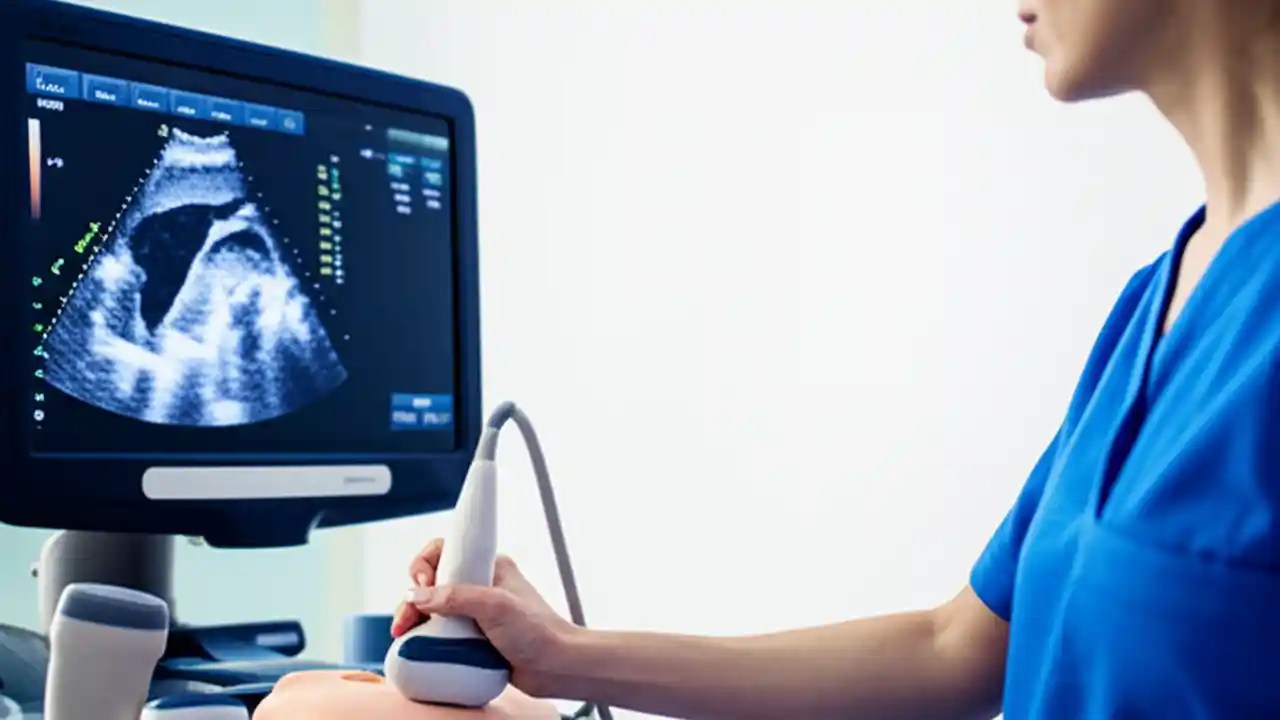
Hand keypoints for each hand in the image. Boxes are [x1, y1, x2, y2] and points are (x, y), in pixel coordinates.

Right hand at [391, 538, 580, 696]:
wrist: (555, 666)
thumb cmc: (537, 630)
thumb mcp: (495, 606)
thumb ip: (455, 597)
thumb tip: (416, 595)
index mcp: (488, 566)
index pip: (445, 551)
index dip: (426, 564)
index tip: (422, 584)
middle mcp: (479, 585)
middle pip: (433, 581)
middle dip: (414, 597)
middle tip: (405, 618)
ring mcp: (475, 611)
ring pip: (434, 608)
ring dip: (415, 618)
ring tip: (404, 633)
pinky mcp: (472, 636)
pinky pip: (441, 631)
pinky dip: (426, 636)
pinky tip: (416, 645)